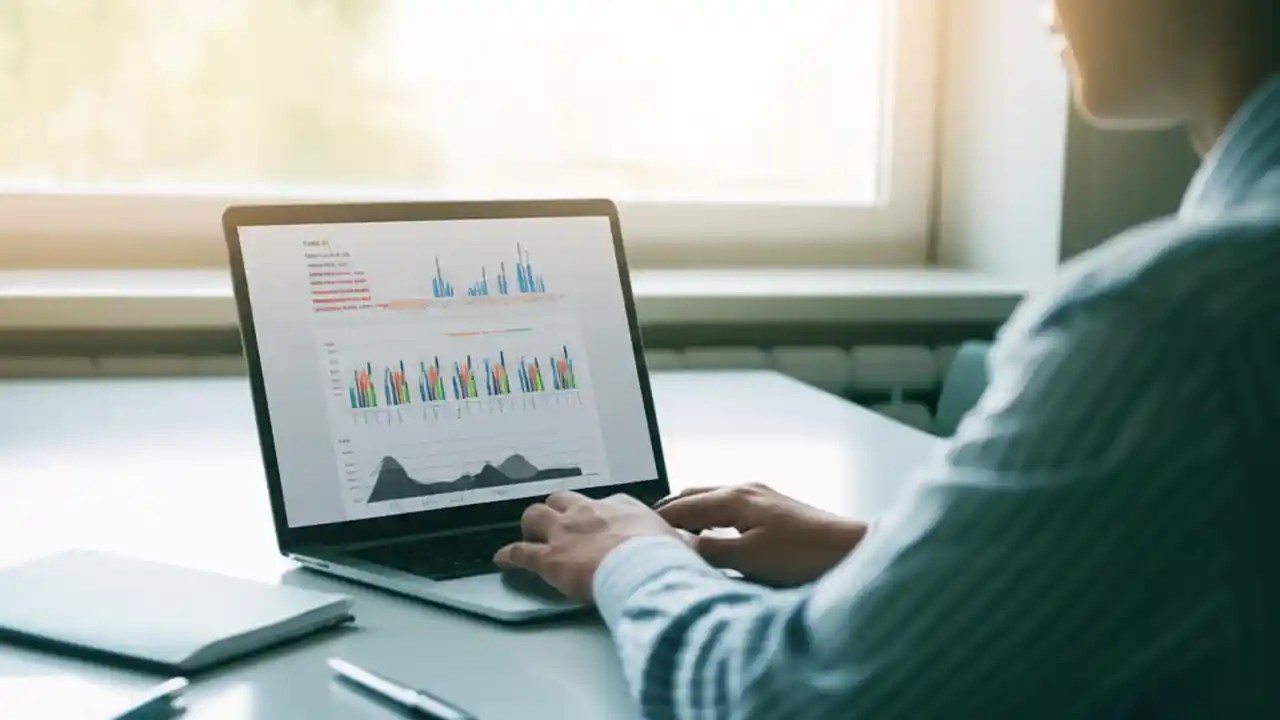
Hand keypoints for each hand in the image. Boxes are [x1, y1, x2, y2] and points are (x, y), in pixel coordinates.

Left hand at [494, 490, 682, 601]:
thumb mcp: (678, 543)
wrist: (645, 570)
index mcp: (621, 505)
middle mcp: (589, 511)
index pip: (603, 503)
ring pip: (535, 516)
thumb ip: (677, 542)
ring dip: (531, 526)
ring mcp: (565, 532)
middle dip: (555, 510)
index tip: (597, 524)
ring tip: (529, 535)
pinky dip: (509, 555)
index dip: (595, 514)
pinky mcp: (548, 557)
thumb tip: (689, 547)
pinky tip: (501, 558)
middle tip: (555, 524)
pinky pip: (520, 552)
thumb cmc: (665, 559)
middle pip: (560, 500)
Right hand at [657, 483, 866, 585]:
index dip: (656, 520)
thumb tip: (677, 545)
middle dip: (669, 510)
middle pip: (694, 495)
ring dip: (690, 512)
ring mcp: (761, 496)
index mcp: (734, 498)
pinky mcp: (774, 508)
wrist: (852, 550)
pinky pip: (728, 507)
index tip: (632, 531)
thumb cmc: (803, 556)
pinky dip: (710, 516)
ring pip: (711, 499)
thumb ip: (709, 550)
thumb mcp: (749, 558)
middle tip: (645, 529)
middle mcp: (745, 489)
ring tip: (672, 531)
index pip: (681, 507)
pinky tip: (712, 534)